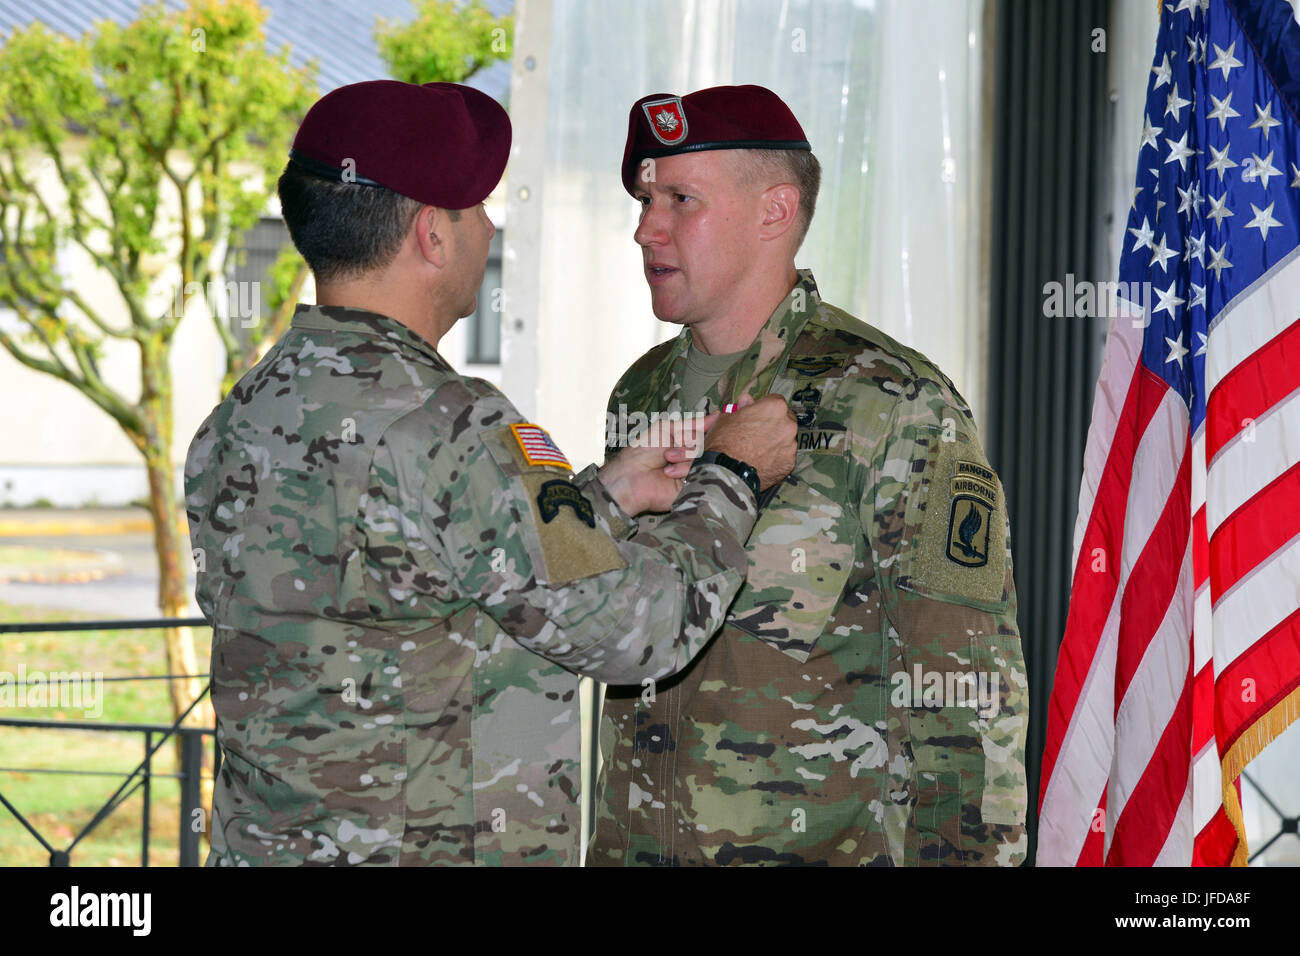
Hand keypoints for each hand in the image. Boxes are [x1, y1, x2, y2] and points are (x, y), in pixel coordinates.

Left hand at [599, 411, 716, 514]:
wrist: (631, 475)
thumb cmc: (644, 450)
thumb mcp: (668, 429)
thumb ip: (695, 424)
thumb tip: (718, 415)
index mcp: (689, 443)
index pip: (710, 433)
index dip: (713, 429)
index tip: (718, 423)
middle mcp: (695, 457)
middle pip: (710, 445)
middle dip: (691, 443)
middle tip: (670, 450)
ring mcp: (696, 472)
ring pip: (707, 459)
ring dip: (685, 457)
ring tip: (667, 461)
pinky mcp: (694, 487)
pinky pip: (702, 473)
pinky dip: (685, 469)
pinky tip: (669, 473)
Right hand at [703, 393, 796, 489]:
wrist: (727, 473)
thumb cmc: (724, 444)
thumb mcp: (727, 418)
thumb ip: (742, 407)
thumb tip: (746, 401)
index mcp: (774, 408)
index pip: (774, 400)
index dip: (763, 407)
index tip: (756, 414)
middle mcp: (788, 425)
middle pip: (784, 419)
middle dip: (772, 424)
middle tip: (755, 432)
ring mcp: (790, 445)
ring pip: (786, 438)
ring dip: (775, 441)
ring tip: (756, 449)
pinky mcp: (789, 464)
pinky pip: (784, 456)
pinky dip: (776, 457)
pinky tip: (761, 460)